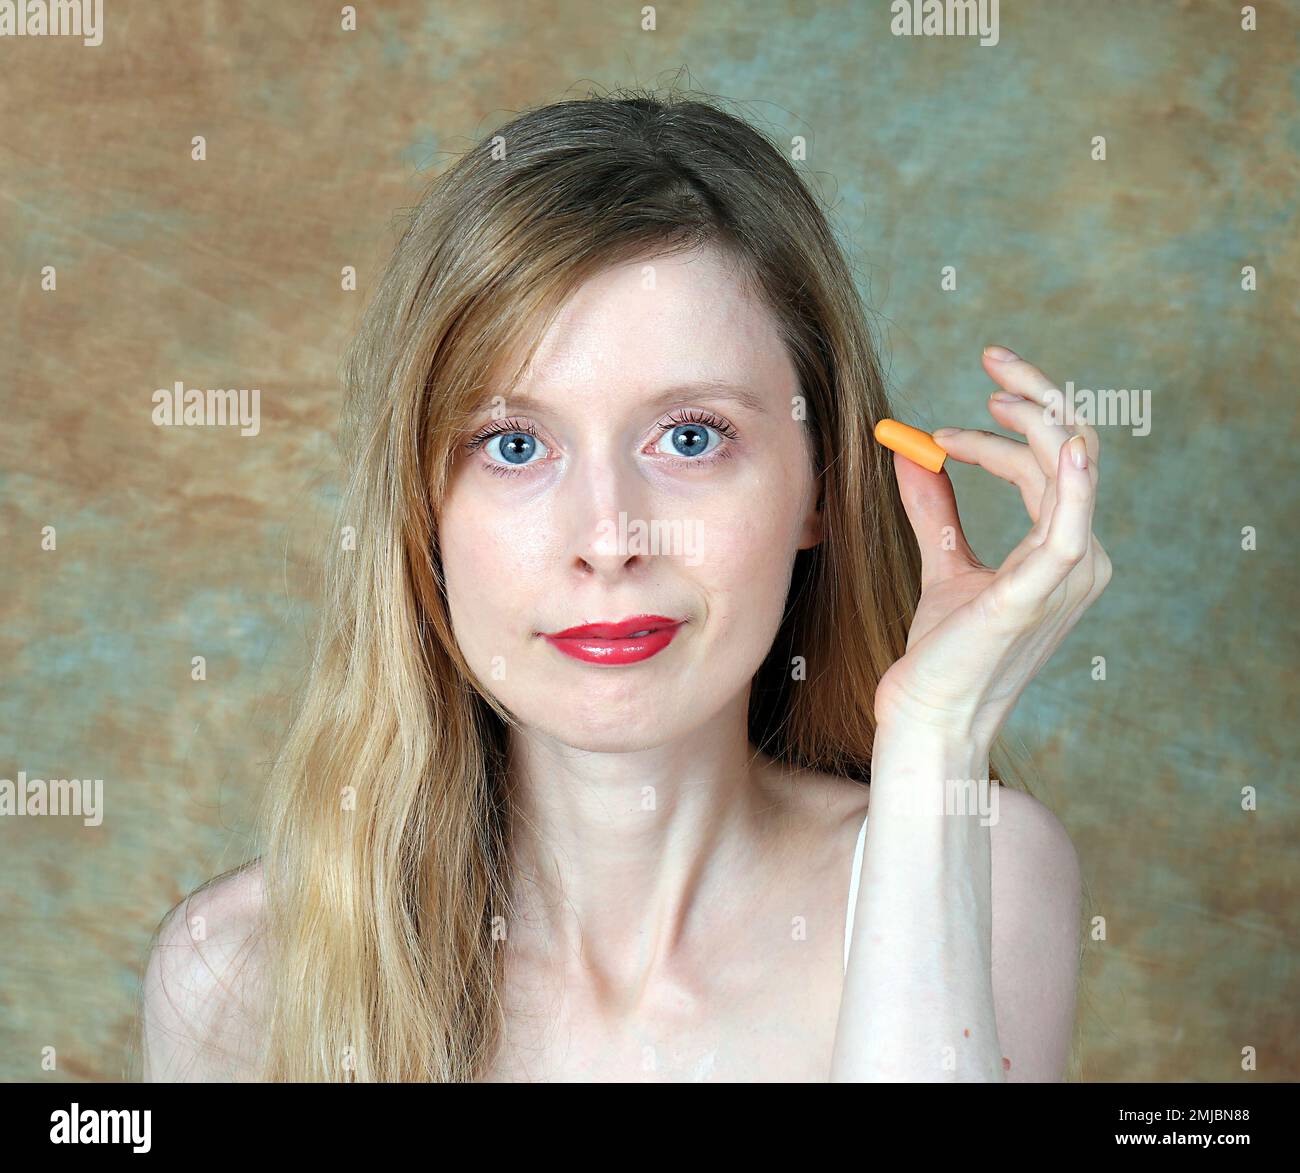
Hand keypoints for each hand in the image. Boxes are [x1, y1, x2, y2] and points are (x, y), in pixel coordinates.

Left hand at [873, 347, 1111, 749]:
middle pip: (1075, 449)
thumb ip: (937, 508)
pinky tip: (1066, 444)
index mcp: (1059, 551)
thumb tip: (914, 454)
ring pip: (1074, 468)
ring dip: (1040, 416)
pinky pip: (1071, 527)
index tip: (940, 432)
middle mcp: (1077, 559)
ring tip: (997, 386)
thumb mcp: (941, 561)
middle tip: (993, 357)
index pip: (1048, 465)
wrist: (926, 711)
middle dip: (1037, 395)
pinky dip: (1074, 482)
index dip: (1000, 434)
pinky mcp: (1037, 592)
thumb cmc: (941, 650)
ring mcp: (1064, 576)